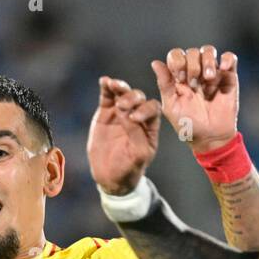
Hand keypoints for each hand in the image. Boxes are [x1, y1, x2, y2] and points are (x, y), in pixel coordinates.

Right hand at [87, 76, 161, 195]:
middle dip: (131, 98)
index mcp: (150, 126)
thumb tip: (126, 112)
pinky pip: (107, 96)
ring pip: (124, 94)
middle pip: (139, 98)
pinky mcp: (106, 112)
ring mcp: (122, 112)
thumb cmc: (129, 168)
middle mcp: (138, 116)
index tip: (133, 118)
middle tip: (121, 106)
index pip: (153, 110)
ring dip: (120, 87)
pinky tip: (104, 82)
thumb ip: (136, 133)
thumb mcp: (138, 154)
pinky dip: (106, 87)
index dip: (145, 109)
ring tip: (113, 85)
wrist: (110, 176)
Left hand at [152, 46, 238, 153]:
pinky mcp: (229, 76)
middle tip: (194, 84)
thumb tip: (155, 63)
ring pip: (209, 51)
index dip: (177, 62)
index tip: (180, 79)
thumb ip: (164, 84)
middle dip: (192, 66)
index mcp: (179, 76)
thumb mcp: (171, 106)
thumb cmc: (188, 124)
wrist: (209, 137)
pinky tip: (223, 69)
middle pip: (192, 52)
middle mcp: (195, 71)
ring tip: (208, 78)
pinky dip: (227, 59)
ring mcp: (212, 73)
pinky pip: (230, 58)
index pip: (176, 55)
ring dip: (207, 61)